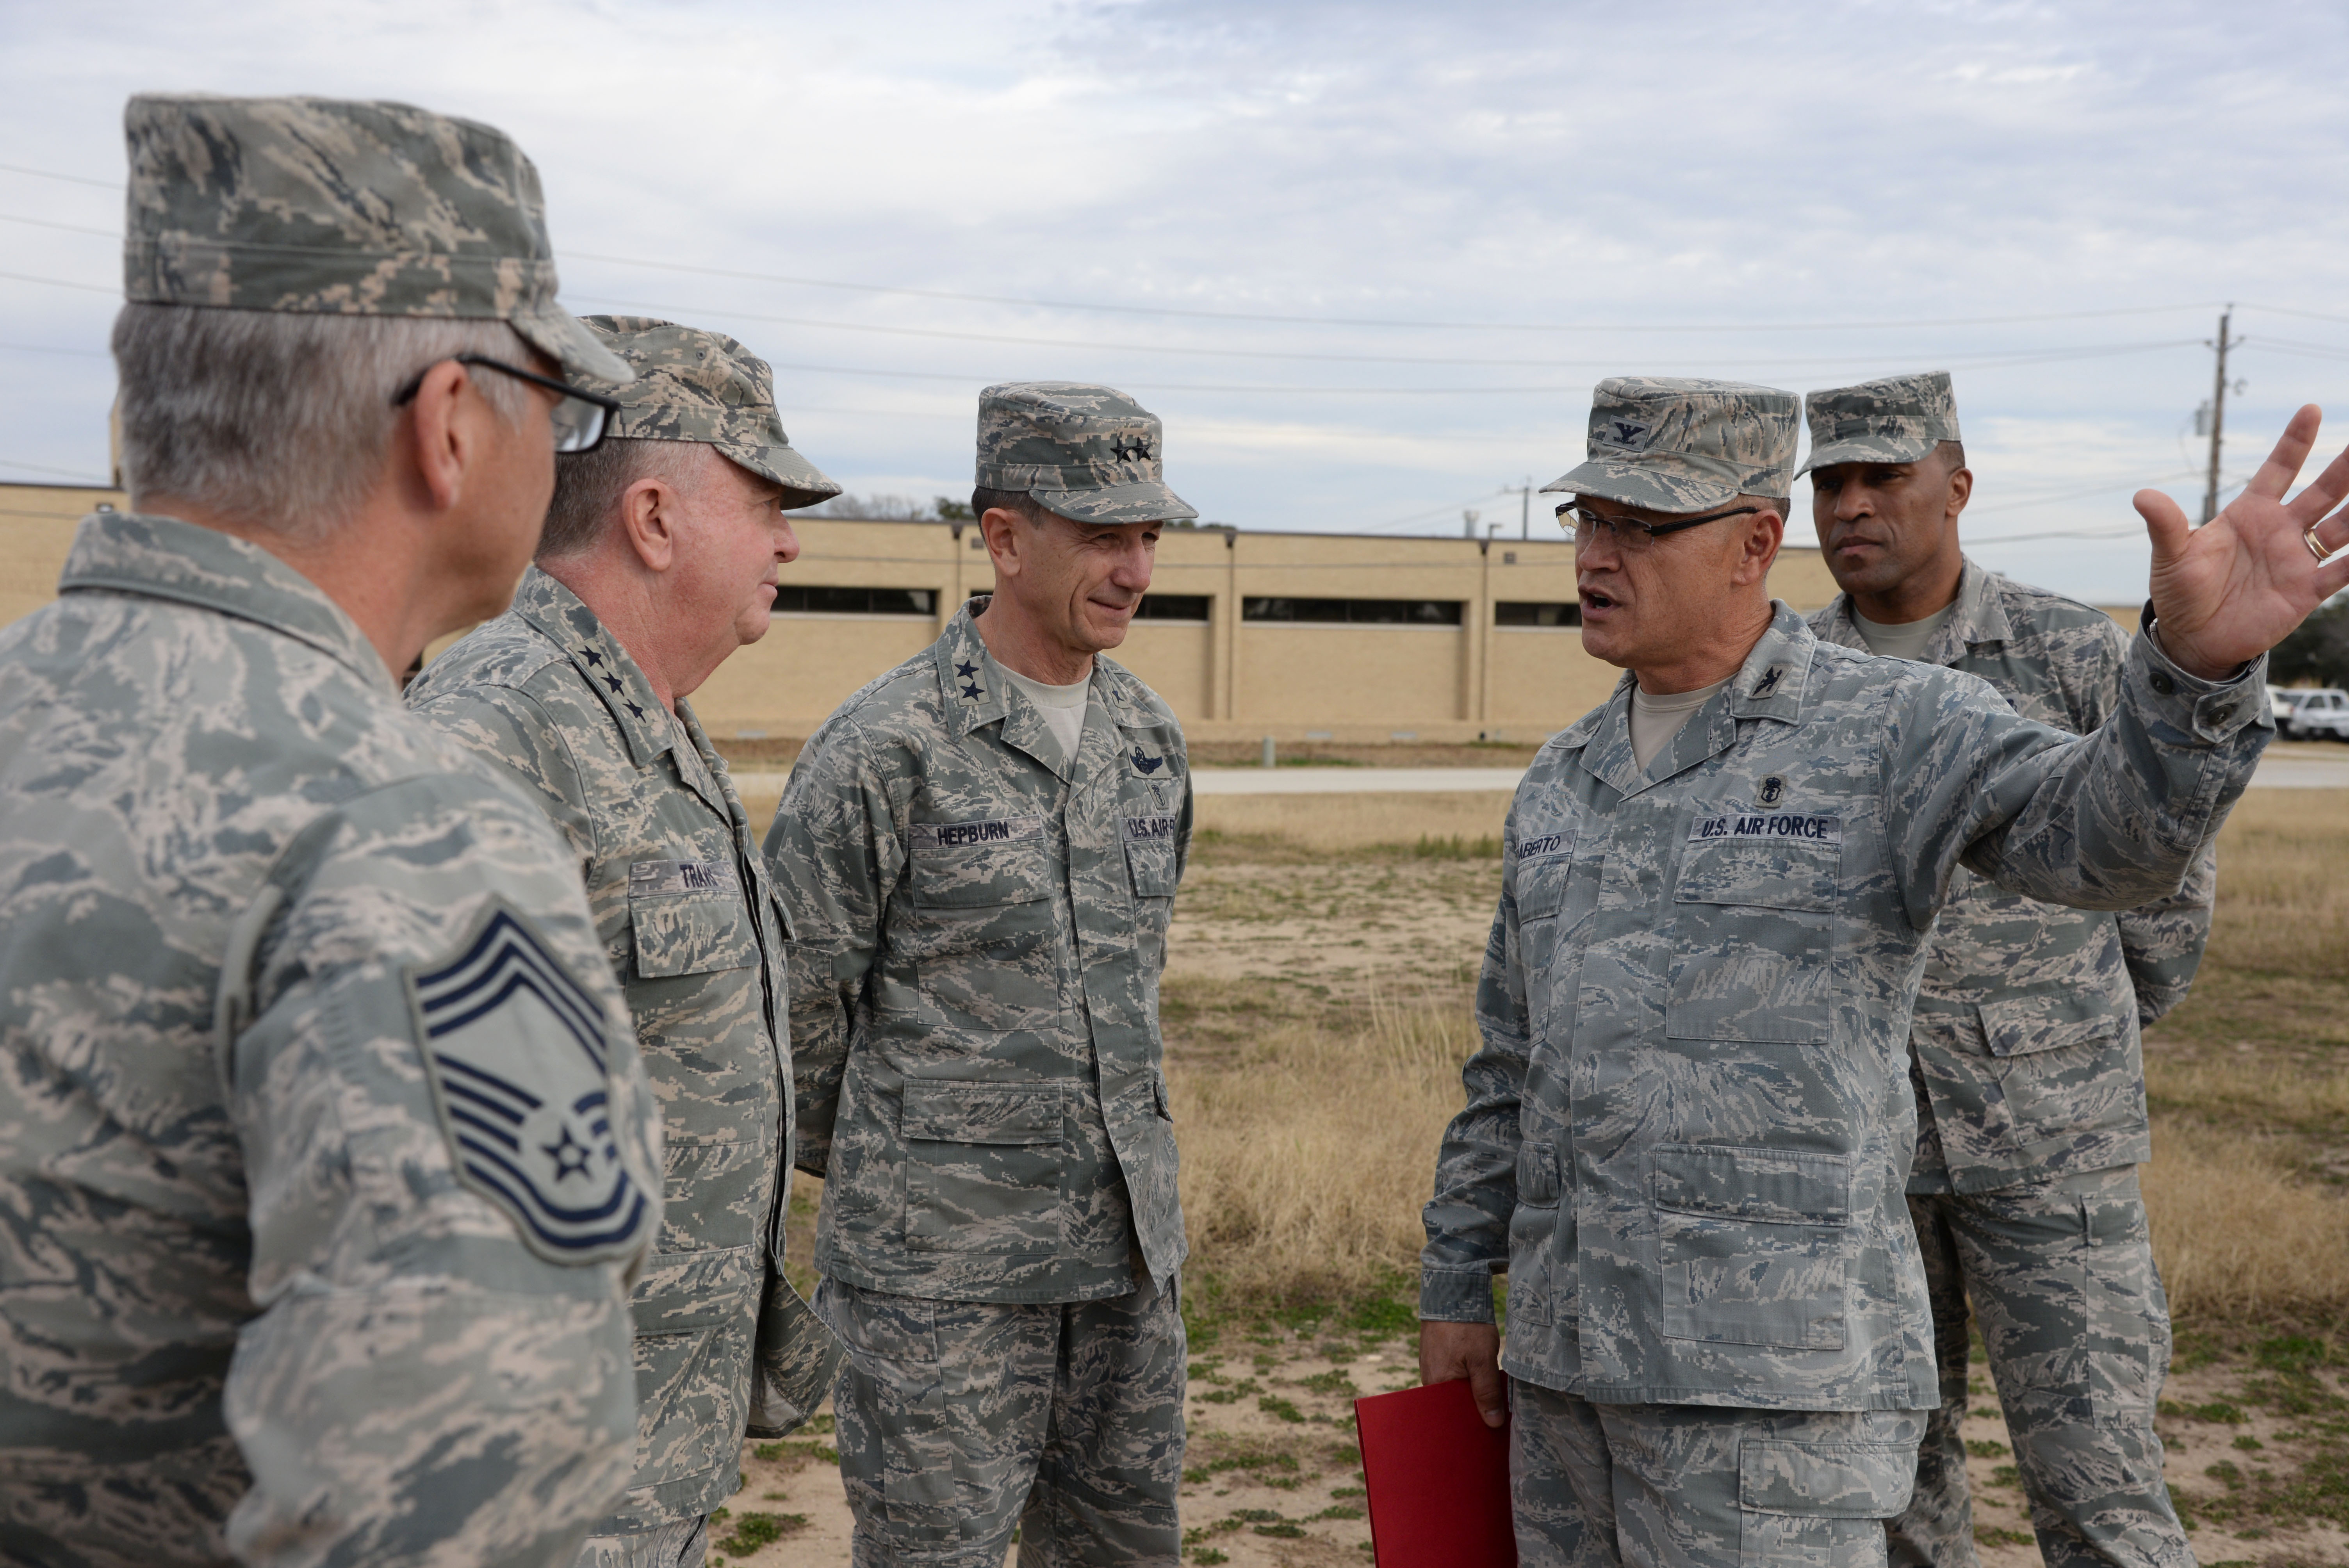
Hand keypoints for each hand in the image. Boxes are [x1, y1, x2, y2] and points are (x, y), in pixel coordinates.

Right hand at [1417, 1320, 1505, 1427]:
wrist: (1452, 1292)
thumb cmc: (1467, 1326)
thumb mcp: (1482, 1360)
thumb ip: (1487, 1392)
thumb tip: (1493, 1423)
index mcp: (1437, 1384)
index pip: (1454, 1416)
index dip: (1474, 1422)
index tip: (1492, 1426)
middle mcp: (1430, 1379)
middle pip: (1454, 1404)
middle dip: (1473, 1408)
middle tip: (1496, 1410)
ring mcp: (1431, 1367)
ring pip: (1454, 1389)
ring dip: (1471, 1392)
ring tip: (1491, 1392)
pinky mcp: (1436, 1357)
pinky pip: (1452, 1377)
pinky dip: (1466, 1378)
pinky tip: (1480, 1375)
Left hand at [2141, 404, 2348, 679]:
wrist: (2193, 637)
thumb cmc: (2181, 591)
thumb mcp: (2171, 556)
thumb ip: (2165, 525)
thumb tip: (2142, 495)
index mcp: (2249, 513)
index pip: (2278, 469)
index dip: (2294, 442)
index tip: (2310, 409)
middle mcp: (2280, 530)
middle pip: (2322, 492)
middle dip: (2345, 468)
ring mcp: (2297, 559)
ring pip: (2342, 526)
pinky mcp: (2306, 591)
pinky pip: (2342, 571)